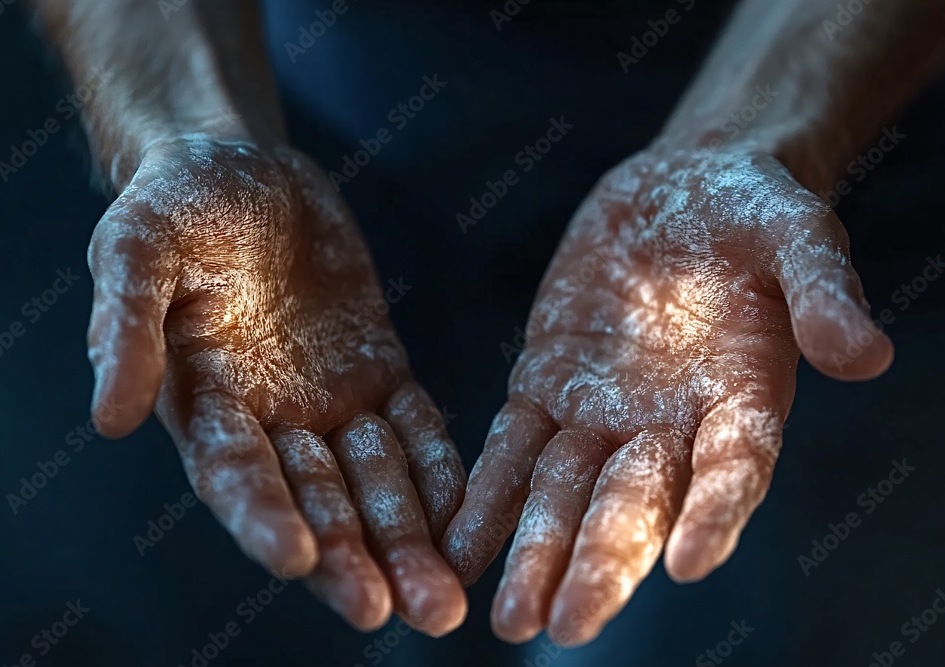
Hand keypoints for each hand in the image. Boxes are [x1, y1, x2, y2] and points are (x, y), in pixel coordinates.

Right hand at [86, 135, 466, 634]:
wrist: (240, 169)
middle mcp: (271, 418)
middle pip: (317, 499)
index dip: (264, 517)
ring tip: (443, 603)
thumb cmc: (173, 206)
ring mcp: (330, 398)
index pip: (236, 474)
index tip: (298, 559)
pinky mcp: (377, 367)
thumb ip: (125, 326)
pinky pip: (415, 427)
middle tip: (398, 613)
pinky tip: (467, 517)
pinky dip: (438, 471)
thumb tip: (106, 420)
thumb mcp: (136, 249)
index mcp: (206, 402)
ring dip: (408, 539)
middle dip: (355, 558)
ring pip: (375, 480)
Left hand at [442, 147, 891, 645]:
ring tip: (509, 618)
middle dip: (603, 563)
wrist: (680, 187)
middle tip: (568, 625)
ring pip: (564, 491)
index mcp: (743, 397)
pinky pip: (511, 447)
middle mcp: (670, 423)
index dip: (715, 513)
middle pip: (636, 502)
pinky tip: (460, 545)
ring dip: (536, 552)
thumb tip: (866, 355)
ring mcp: (602, 411)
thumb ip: (822, 292)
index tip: (688, 563)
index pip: (734, 467)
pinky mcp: (546, 383)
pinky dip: (489, 494)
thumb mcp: (796, 234)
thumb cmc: (754, 210)